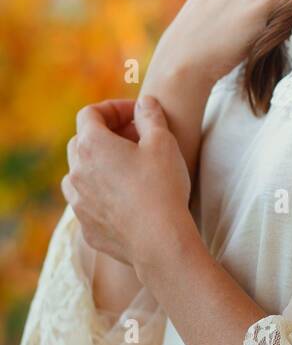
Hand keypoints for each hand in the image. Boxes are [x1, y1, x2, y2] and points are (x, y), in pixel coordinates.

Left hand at [61, 96, 191, 273]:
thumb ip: (150, 116)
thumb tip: (144, 103)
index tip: (136, 114)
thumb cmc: (162, 187)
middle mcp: (76, 172)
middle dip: (107, 135)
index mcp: (91, 145)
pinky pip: (88, 203)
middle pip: (81, 142)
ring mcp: (77, 202)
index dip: (114, 109)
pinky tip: (127, 200)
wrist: (160, 241)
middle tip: (136, 139)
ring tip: (127, 170)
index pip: (90, 114)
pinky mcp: (86, 226)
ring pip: (79, 174)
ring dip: (100, 166)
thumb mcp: (163, 142)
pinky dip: (102, 195)